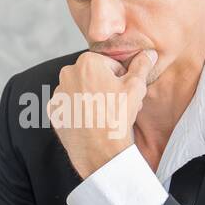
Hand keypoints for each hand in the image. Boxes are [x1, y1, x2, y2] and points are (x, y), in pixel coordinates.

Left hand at [48, 49, 156, 178]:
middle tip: (116, 106)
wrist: (100, 152)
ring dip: (92, 98)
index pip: (111, 65)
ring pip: (81, 90)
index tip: (123, 95)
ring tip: (104, 115)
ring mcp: (58, 93)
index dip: (122, 80)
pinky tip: (90, 122)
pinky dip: (79, 111)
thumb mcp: (136, 88)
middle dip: (106, 87)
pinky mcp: (54, 111)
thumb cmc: (118, 117)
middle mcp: (67, 73)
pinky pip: (70, 105)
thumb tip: (149, 53)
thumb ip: (142, 65)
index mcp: (87, 61)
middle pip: (94, 76)